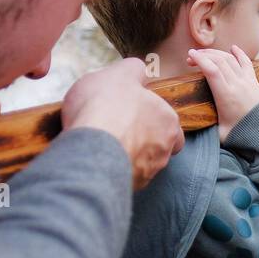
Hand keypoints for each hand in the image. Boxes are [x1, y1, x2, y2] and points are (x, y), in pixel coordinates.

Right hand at [62, 57, 184, 189]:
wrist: (90, 149)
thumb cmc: (104, 107)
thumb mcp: (118, 74)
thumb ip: (133, 69)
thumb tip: (139, 69)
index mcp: (168, 119)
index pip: (164, 118)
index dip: (144, 113)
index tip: (124, 111)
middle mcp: (165, 148)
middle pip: (157, 142)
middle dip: (140, 138)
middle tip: (115, 129)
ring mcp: (149, 171)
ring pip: (142, 161)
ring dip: (127, 154)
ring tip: (103, 146)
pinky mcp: (131, 187)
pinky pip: (125, 177)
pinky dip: (114, 170)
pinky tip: (97, 161)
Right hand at [187, 46, 258, 136]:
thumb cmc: (243, 136)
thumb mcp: (220, 134)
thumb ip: (207, 128)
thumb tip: (193, 127)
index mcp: (227, 97)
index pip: (212, 71)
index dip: (200, 60)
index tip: (190, 55)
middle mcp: (238, 85)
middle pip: (220, 61)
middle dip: (204, 55)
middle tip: (192, 58)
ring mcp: (248, 82)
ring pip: (231, 59)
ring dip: (216, 53)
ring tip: (204, 54)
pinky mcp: (255, 83)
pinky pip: (247, 63)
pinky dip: (239, 54)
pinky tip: (233, 48)